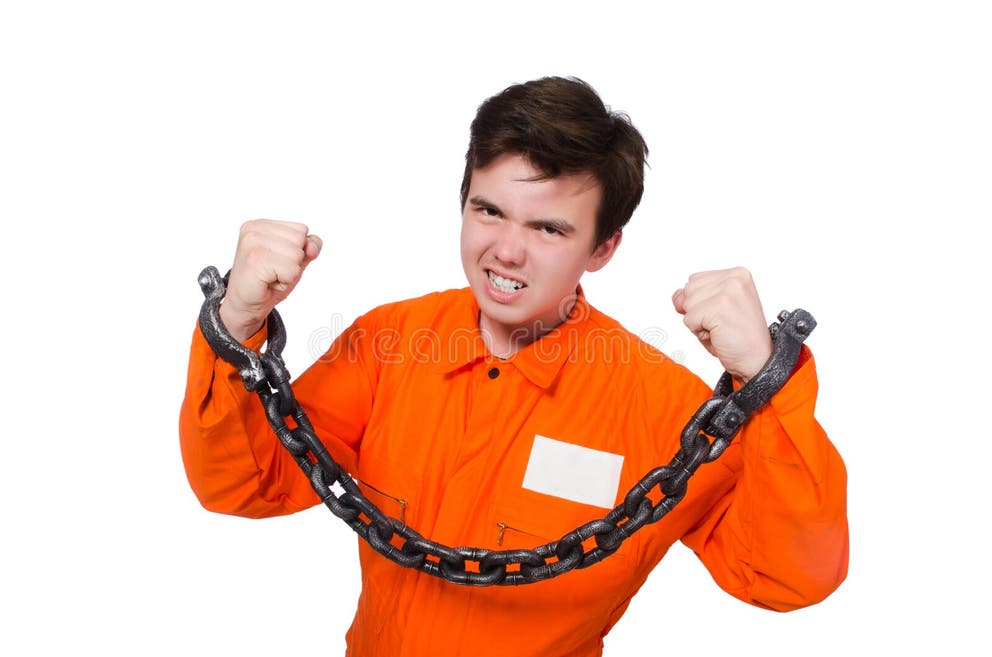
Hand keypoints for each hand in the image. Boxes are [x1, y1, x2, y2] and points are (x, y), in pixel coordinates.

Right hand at [219, 219, 321, 342]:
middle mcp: (254, 229)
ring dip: (289, 273)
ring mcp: (253, 243)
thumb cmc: (267, 282)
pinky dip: (284, 282)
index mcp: (261, 224)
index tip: (275, 262)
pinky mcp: (255, 260)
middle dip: (293, 262)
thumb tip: (312, 246)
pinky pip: (291, 270)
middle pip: (300, 240)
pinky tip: (267, 283)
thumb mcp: (294, 260)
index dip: (296, 251)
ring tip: (270, 277)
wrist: (245, 306)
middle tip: (272, 272)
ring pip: (297, 255)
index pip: (301, 230)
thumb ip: (308, 248)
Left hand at [671, 267, 771, 382]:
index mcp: (737, 274)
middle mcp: (734, 278)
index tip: (722, 314)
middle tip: (721, 324)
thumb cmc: (738, 337)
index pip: (695, 280)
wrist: (758, 360)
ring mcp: (728, 291)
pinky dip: (699, 333)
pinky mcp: (719, 307)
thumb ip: (697, 295)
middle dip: (697, 312)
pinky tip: (719, 335)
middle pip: (688, 290)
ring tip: (720, 329)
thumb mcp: (717, 307)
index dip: (699, 303)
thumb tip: (677, 297)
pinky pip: (689, 320)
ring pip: (686, 304)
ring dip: (698, 323)